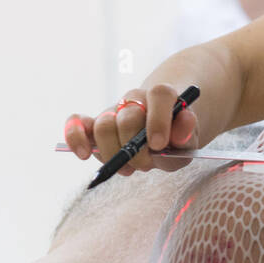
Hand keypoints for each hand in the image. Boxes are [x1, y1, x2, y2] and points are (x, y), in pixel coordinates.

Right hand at [62, 83, 201, 174]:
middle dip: (136, 148)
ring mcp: (113, 111)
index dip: (158, 119)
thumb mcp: (188, 138)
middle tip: (147, 164)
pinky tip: (83, 154)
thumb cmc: (176, 136)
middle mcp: (135, 99)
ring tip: (128, 167)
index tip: (159, 144)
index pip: (160, 95)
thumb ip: (187, 132)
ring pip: (104, 124)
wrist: (163, 128)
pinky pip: (76, 122)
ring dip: (114, 152)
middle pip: (129, 117)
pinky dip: (75, 136)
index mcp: (162, 96)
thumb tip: (185, 124)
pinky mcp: (94, 124)